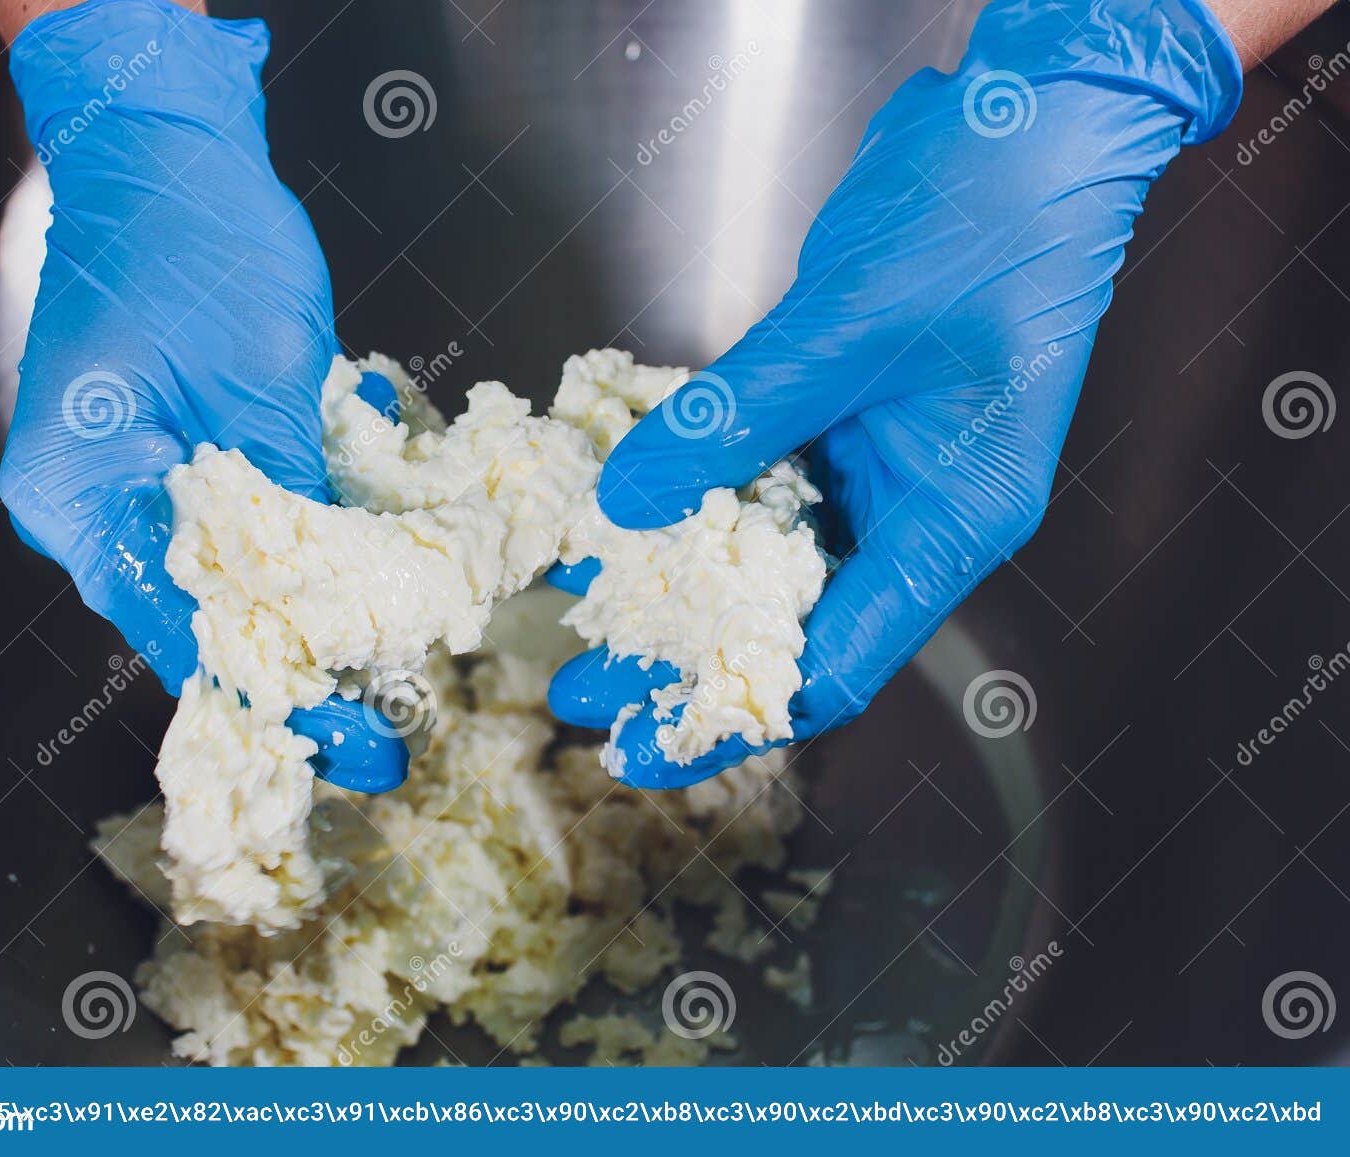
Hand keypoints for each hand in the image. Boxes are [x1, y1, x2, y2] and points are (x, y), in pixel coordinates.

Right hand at [0, 0, 404, 791]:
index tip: (356, 749)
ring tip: (394, 666)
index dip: (280, 700)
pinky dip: (297, 552)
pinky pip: (232, 525)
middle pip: (198, 617)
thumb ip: (295, 499)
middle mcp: (87, 502)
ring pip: (221, 578)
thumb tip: (346, 602)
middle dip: (301, 668)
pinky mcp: (162, 450)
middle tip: (390, 725)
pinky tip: (368, 579)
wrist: (160, 144)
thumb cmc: (194, 238)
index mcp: (81, 493)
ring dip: (306, 615)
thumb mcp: (264, 379)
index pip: (183, 633)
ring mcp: (120, 476)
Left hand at [549, 0, 1241, 786]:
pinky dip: (696, 499)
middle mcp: (918, 509)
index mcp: (953, 519)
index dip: (733, 715)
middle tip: (582, 688)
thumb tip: (630, 498)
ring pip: (768, 557)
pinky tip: (624, 512)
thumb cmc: (984, 216)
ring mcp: (881, 463)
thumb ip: (734, 419)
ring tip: (581, 611)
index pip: (836, 664)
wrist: (1032, 119)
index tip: (643, 744)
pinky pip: (760, 480)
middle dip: (684, 662)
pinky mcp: (845, 414)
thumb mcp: (847, 325)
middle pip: (793, 625)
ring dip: (678, 584)